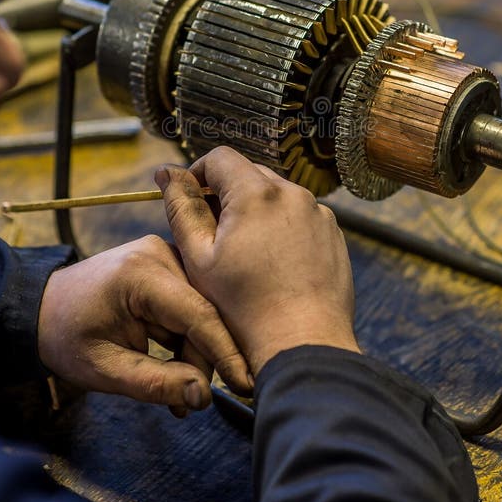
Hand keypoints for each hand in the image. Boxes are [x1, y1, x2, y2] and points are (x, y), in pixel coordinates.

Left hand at [38, 234, 251, 415]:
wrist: (43, 308)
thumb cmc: (67, 337)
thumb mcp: (105, 369)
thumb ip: (156, 384)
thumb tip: (204, 397)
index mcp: (141, 273)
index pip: (198, 314)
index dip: (225, 352)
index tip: (247, 384)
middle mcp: (160, 253)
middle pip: (204, 315)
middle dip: (202, 362)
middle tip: (186, 404)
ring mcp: (166, 256)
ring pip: (203, 313)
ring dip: (194, 354)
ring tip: (174, 393)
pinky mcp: (169, 265)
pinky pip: (193, 306)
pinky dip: (186, 340)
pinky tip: (173, 367)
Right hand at [155, 148, 359, 375]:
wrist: (302, 344)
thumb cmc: (244, 308)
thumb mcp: (199, 258)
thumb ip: (182, 207)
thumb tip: (168, 172)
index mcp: (256, 193)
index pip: (221, 157)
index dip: (199, 172)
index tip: (190, 200)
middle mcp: (293, 193)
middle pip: (250, 174)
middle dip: (228, 194)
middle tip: (213, 235)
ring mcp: (318, 213)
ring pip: (277, 196)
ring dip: (257, 212)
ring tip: (244, 255)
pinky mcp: (333, 235)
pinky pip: (301, 218)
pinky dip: (283, 230)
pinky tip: (273, 266)